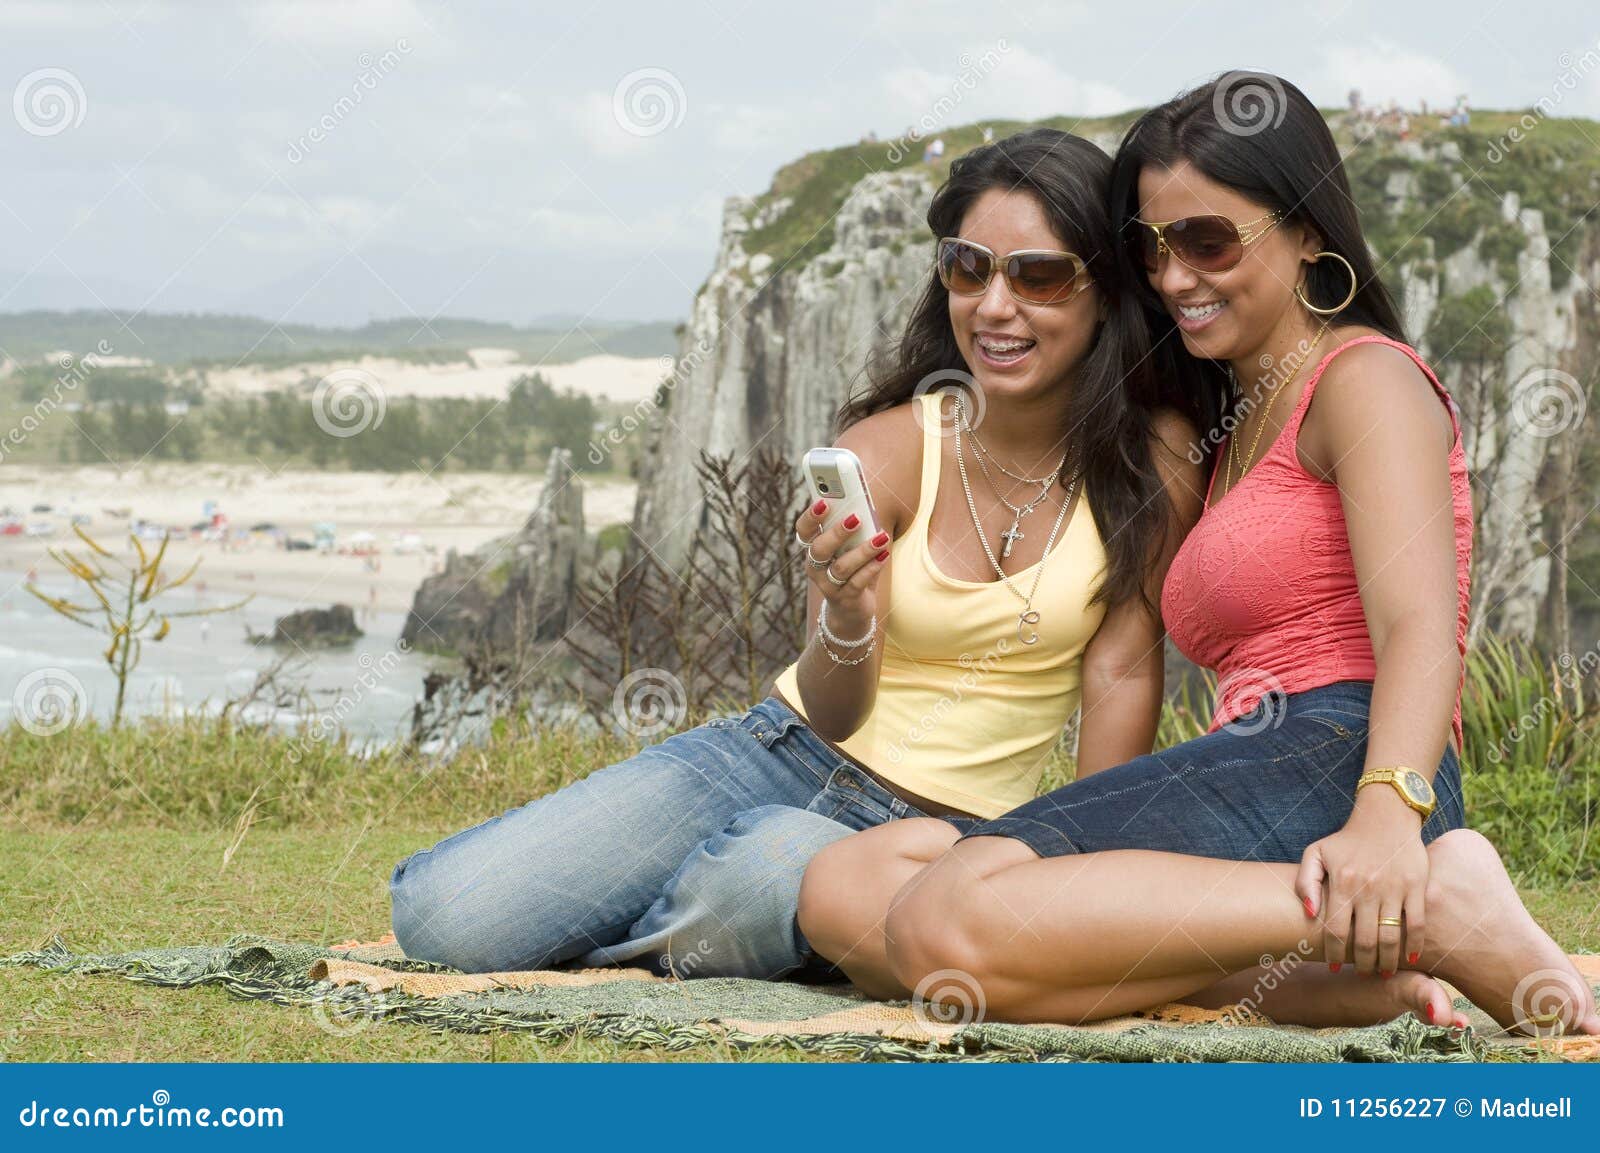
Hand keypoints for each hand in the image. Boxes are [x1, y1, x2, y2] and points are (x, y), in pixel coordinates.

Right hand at [794, 497, 889, 630]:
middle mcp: (815, 568)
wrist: (850, 610)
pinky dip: (871, 568)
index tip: (824, 502)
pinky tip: (883, 556)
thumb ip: (855, 532)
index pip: (804, 531)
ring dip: (862, 551)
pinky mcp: (846, 599)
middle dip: (837, 532)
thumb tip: (867, 511)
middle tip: (856, 518)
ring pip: (841, 567)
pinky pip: (857, 582)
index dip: (810, 516)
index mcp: (813, 550)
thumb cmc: (851, 570)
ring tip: (881, 537)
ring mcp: (828, 586)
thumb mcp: (849, 550)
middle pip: (819, 548)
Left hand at [1296, 788, 1427, 975]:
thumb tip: (1309, 914)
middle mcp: (1368, 888)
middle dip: (1363, 964)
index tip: (1334, 967)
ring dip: (1388, 961)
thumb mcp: (1316, 853)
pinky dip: (1415, 946)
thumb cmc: (1346, 841)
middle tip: (1363, 974)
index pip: (1336, 930)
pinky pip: (1417, 924)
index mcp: (1343, 882)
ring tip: (1383, 972)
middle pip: (1366, 940)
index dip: (1334, 954)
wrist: (1385, 817)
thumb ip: (1305, 881)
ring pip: (1392, 937)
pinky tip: (1411, 959)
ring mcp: (1395, 888)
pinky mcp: (1417, 887)